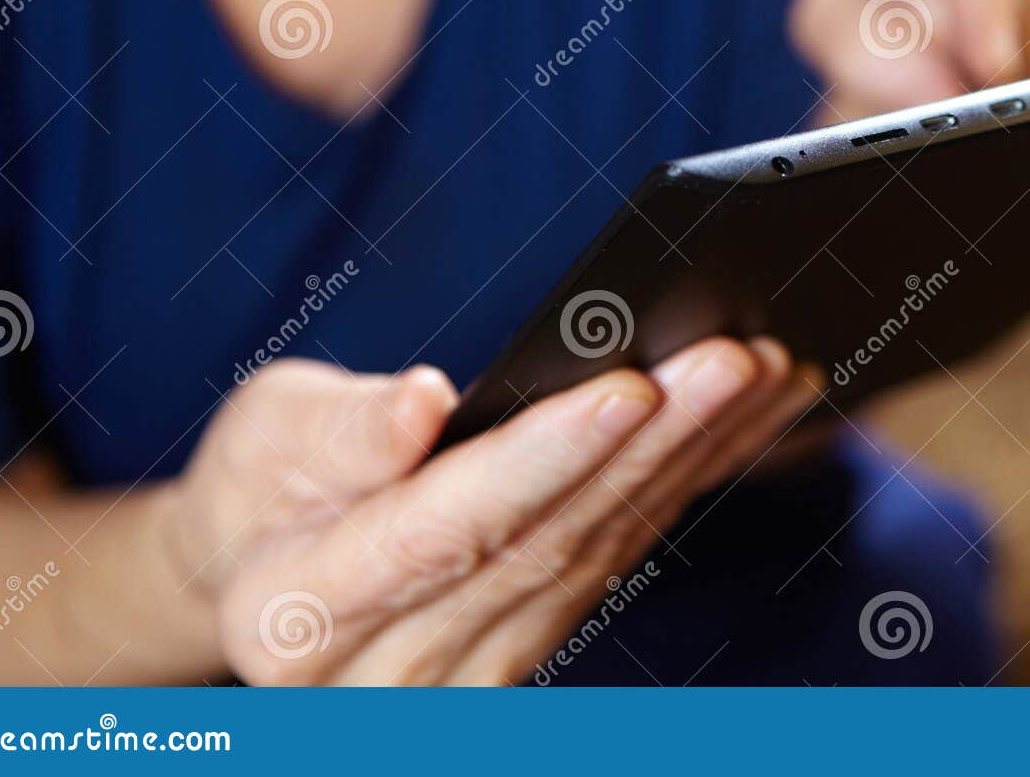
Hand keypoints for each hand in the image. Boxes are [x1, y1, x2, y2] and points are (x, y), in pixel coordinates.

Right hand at [164, 341, 819, 684]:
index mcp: (306, 612)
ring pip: (605, 553)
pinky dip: (688, 484)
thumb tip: (420, 407)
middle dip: (655, 445)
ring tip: (767, 373)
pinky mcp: (533, 646)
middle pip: (551, 541)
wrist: (268, 571)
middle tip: (737, 357)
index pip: (448, 528)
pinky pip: (622, 560)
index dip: (543, 458)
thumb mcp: (262, 437)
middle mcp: (396, 667)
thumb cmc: (264, 485)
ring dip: (695, 459)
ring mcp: (475, 672)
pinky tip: (748, 422)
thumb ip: (336, 434)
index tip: (629, 387)